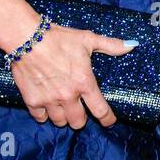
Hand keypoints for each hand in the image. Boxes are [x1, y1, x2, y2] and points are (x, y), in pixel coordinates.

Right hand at [10, 22, 137, 127]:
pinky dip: (44, 114)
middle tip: (81, 108)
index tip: (109, 121)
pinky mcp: (32, 100)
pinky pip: (40, 117)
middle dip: (81, 118)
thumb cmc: (59, 38)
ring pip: (60, 122)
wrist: (27, 38)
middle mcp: (68, 95)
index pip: (100, 110)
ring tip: (64, 106)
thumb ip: (111, 45)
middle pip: (78, 122)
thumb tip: (132, 45)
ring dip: (64, 117)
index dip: (107, 119)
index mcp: (84, 82)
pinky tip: (47, 105)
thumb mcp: (88, 39)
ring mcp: (49, 100)